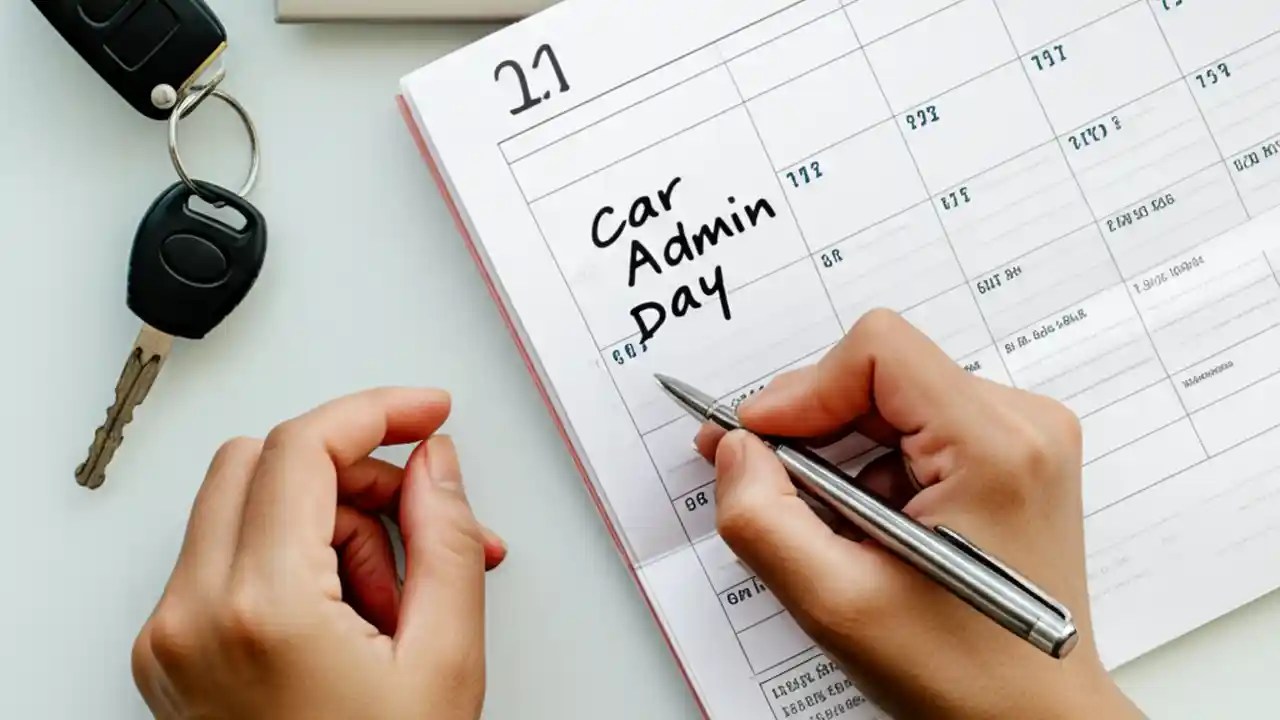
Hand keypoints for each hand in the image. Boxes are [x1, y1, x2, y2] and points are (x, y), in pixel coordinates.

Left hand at [131, 388, 506, 719]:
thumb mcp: (445, 659)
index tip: (426, 412)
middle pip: (265, 462)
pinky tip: (352, 615)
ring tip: (392, 600)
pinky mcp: (171, 655)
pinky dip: (294, 559)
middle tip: (419, 519)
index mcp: (260, 609)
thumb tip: (434, 464)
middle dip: (354, 475)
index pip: (303, 446)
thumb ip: (446, 538)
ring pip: (244, 505)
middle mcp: (192, 616)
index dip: (376, 411)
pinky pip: (228, 559)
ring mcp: (171, 638)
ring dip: (327, 522)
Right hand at [697, 310, 1143, 719]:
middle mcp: (1023, 425)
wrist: (1033, 719)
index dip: (804, 389)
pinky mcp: (1011, 457)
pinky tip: (870, 529)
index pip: (879, 350)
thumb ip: (765, 519)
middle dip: (815, 427)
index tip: (760, 442)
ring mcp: (1023, 438)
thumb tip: (736, 450)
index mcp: (996, 448)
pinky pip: (916, 427)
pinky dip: (872, 468)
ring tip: (836, 526)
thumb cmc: (962, 676)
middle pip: (882, 373)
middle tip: (773, 488)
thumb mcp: (838, 604)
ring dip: (842, 454)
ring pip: (892, 400)